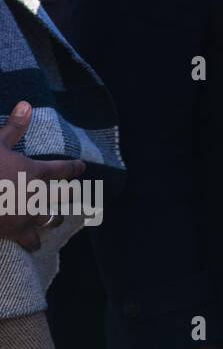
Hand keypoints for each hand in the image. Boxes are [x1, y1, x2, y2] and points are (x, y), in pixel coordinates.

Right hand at [0, 101, 84, 249]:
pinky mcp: (15, 233)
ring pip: (54, 219)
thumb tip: (27, 104)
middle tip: (73, 193)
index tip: (81, 167)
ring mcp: (28, 216)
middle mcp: (37, 194)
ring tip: (55, 218)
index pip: (65, 169)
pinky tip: (34, 244)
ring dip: (55, 218)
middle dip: (71, 193)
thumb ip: (13, 128)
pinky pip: (32, 242)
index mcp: (35, 171)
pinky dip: (34, 242)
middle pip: (67, 195)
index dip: (75, 168)